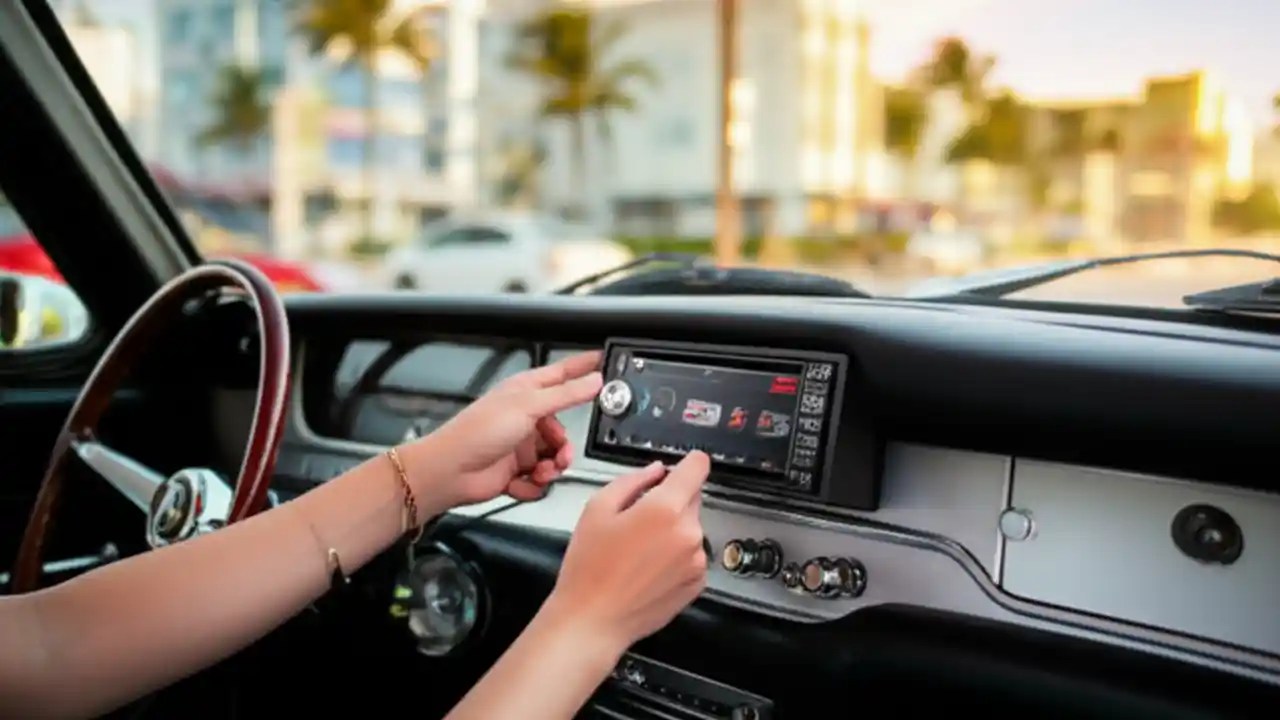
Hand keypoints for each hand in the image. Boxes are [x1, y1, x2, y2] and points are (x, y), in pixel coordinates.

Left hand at [403, 350, 603, 508]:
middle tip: (560, 454)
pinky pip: (539, 480)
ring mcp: (520, 444)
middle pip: (563, 428)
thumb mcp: (528, 407)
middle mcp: (525, 416)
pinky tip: (522, 481)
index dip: (584, 368)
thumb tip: (595, 380)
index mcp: (526, 392)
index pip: (563, 374)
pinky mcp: (515, 470)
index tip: (606, 363)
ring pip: (553, 457)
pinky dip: (534, 484)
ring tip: (540, 472)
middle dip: (564, 446)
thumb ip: (566, 394)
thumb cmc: (477, 432)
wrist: (450, 472)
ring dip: (551, 468)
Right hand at [540, 451, 710, 655]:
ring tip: (639, 550)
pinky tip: (648, 568)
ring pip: (691, 528)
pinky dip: (677, 556)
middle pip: (692, 498)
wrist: (593, 620)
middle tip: (637, 520)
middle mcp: (689, 533)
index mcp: (665, 509)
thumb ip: (632, 481)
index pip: (698, 467)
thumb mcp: (597, 509)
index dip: (688, 463)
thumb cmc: (589, 568)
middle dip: (670, 502)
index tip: (680, 468)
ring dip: (673, 531)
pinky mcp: (698, 582)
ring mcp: (696, 560)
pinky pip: (692, 555)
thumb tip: (656, 471)